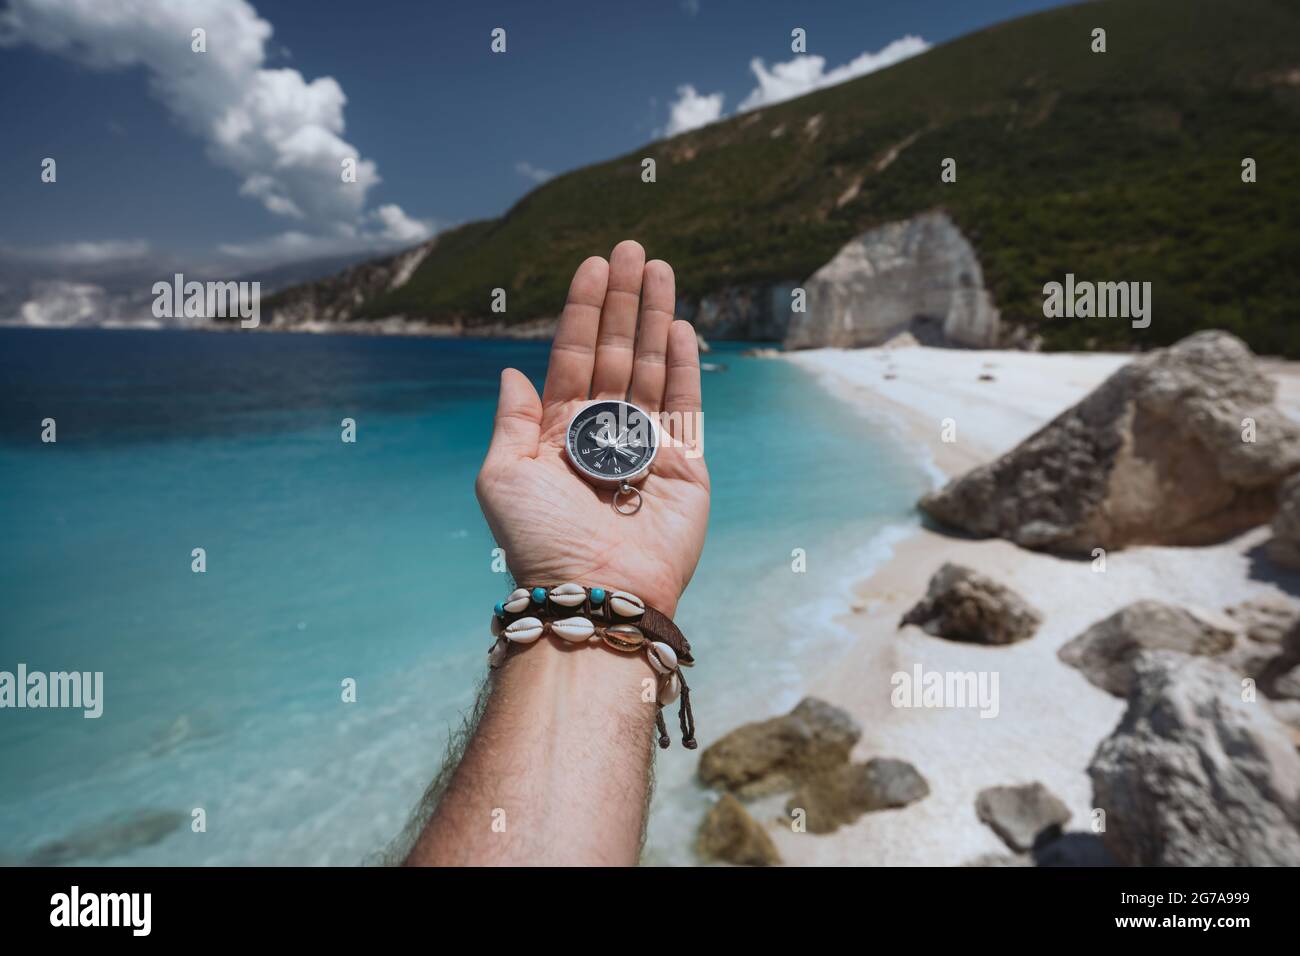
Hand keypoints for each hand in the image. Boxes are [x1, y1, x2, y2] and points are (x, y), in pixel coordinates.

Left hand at [475, 240, 709, 616]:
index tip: (593, 264)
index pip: (575, 355)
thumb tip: (512, 370)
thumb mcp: (502, 475)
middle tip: (632, 247)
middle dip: (623, 299)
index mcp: (558, 431)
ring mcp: (645, 446)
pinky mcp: (684, 465)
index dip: (583, 310)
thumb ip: (512, 420)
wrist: (593, 591)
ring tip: (659, 268)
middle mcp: (603, 432)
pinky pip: (685, 405)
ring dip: (655, 316)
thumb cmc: (538, 541)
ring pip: (651, 367)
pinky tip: (679, 325)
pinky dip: (682, 365)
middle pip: (616, 350)